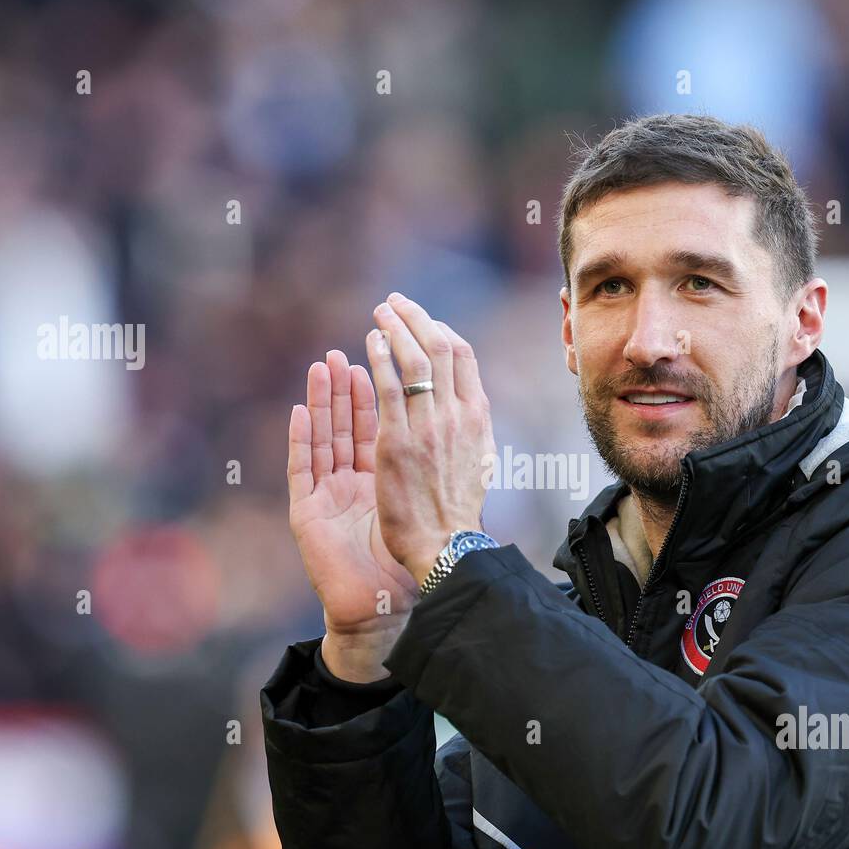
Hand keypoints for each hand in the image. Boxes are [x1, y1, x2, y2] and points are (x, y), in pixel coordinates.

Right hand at [287, 350, 419, 680]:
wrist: (388, 603)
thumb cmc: (410, 555)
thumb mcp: (427, 499)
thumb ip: (434, 465)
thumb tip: (466, 426)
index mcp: (380, 474)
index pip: (380, 419)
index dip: (383, 383)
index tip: (390, 346)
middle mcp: (350, 480)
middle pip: (349, 420)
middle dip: (352, 380)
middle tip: (353, 343)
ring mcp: (327, 495)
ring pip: (323, 436)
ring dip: (323, 398)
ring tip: (324, 364)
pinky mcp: (309, 514)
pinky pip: (302, 469)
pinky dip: (299, 439)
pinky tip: (297, 411)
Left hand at [365, 293, 496, 584]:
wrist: (447, 545)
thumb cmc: (458, 511)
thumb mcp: (478, 461)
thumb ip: (470, 429)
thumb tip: (467, 405)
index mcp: (477, 418)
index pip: (463, 356)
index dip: (441, 330)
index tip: (423, 321)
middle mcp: (457, 416)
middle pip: (440, 347)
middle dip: (416, 318)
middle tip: (396, 303)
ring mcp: (428, 427)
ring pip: (414, 360)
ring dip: (395, 329)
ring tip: (379, 313)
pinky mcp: (397, 442)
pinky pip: (388, 387)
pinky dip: (380, 357)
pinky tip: (370, 342)